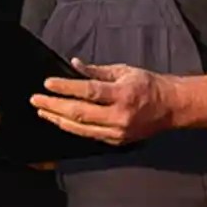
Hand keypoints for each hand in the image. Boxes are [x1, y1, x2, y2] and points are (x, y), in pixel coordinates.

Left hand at [30, 59, 176, 145]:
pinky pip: (89, 135)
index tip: (47, 84)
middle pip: (79, 113)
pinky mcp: (116, 142)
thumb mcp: (123, 70)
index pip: (88, 92)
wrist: (171, 107)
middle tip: (35, 100)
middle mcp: (119, 116)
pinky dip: (72, 128)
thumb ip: (97, 71)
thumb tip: (74, 64)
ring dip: (58, 120)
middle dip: (54, 107)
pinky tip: (60, 120)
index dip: (65, 88)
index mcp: (122, 95)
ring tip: (42, 112)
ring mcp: (117, 133)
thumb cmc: (147, 84)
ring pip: (80, 128)